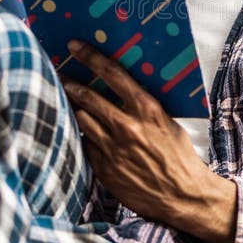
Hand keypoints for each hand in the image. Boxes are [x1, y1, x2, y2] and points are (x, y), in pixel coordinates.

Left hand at [62, 40, 236, 242]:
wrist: (183, 196)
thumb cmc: (179, 156)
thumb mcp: (168, 123)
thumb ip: (145, 107)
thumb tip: (126, 89)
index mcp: (147, 109)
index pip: (113, 74)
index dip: (90, 57)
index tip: (75, 46)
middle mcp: (127, 126)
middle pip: (88, 95)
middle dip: (70, 81)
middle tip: (59, 73)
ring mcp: (113, 148)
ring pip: (82, 118)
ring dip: (74, 108)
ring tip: (66, 100)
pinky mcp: (104, 168)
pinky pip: (86, 144)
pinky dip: (84, 135)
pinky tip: (84, 131)